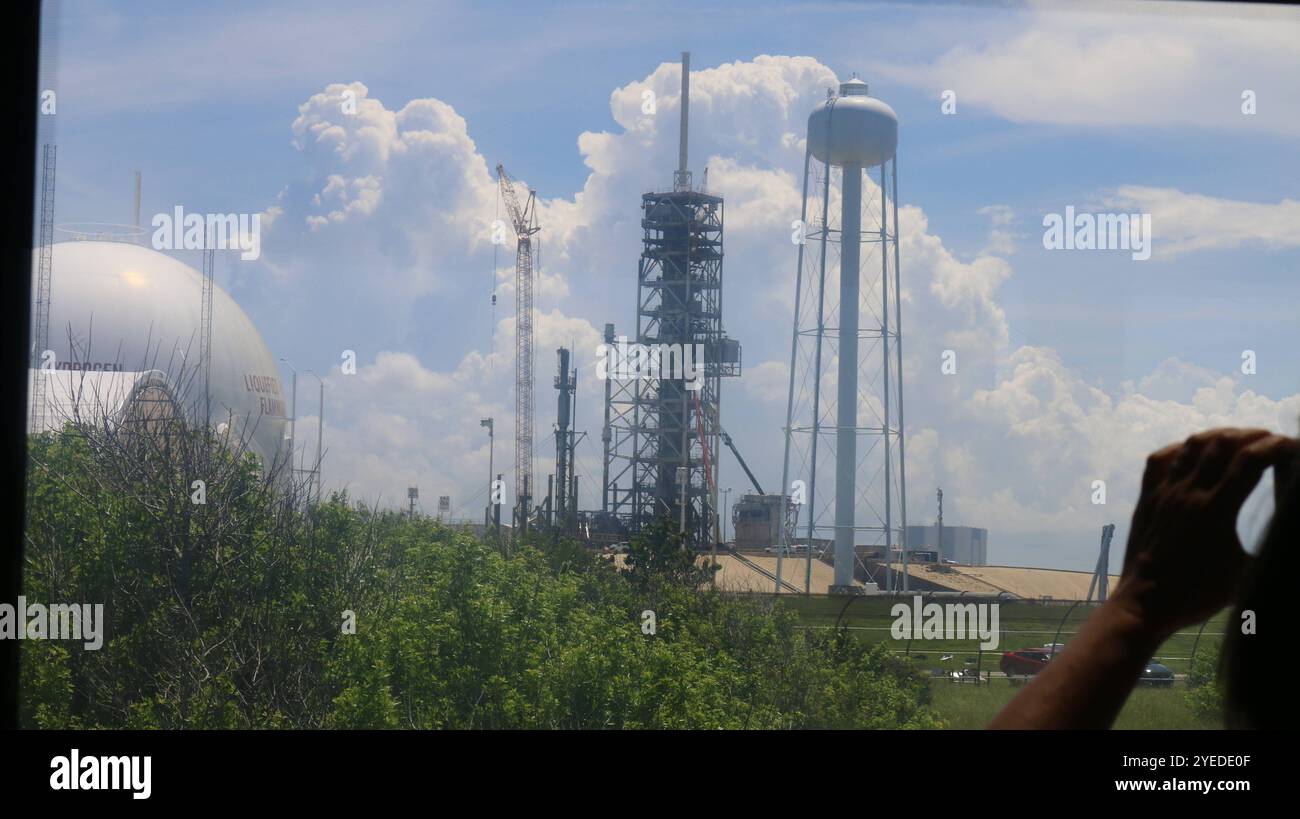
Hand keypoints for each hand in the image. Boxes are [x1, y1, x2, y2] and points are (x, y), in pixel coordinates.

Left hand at [1114, 428, 1298, 639]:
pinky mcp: (1146, 499)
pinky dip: (1181, 449)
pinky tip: (1193, 451)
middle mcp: (1188, 493)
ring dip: (1219, 436)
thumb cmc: (1198, 595)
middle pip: (1223, 444)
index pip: (1252, 459)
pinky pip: (1159, 460)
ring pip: (1191, 446)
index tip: (1292, 446)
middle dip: (1253, 435)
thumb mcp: (1248, 573)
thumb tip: (1287, 540)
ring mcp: (1164, 494)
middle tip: (1271, 441)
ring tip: (1239, 440)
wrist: (1145, 605)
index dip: (1277, 446)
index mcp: (1217, 509)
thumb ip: (1272, 549)